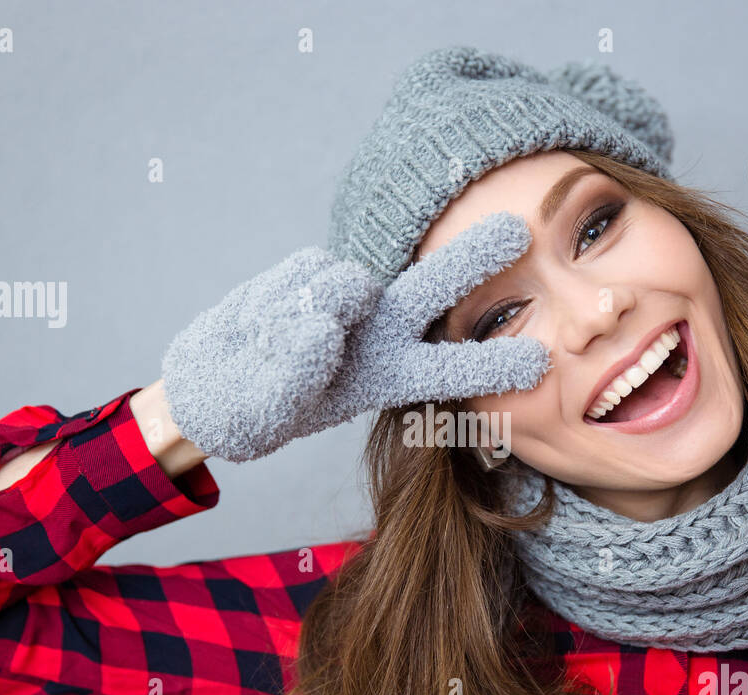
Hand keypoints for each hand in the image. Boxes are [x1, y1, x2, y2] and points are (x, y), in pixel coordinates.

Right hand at [160, 211, 549, 462]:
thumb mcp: (271, 407)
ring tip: (277, 343)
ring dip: (318, 308)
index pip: (447, 368)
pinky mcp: (310, 270)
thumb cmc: (248, 409)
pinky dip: (278, 296)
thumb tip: (326, 315)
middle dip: (472, 260)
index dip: (491, 365)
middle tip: (517, 232)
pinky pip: (300, 273)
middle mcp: (378, 331)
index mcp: (387, 375)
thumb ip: (298, 368)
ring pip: (348, 283)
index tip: (540, 361)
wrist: (206, 382)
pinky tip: (264, 318)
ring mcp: (344, 299)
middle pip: (432, 291)